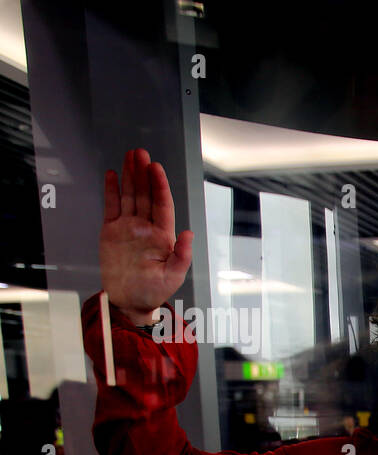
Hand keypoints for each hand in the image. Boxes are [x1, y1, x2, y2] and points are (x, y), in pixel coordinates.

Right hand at [100, 148, 193, 325]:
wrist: (130, 301)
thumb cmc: (154, 291)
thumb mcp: (172, 277)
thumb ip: (182, 256)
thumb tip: (189, 234)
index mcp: (163, 236)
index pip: (162, 205)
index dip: (159, 186)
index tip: (156, 168)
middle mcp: (146, 227)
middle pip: (145, 195)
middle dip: (143, 174)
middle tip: (140, 153)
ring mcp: (128, 227)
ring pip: (129, 196)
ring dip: (130, 176)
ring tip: (130, 156)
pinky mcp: (111, 231)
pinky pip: (111, 207)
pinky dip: (112, 191)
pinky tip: (113, 175)